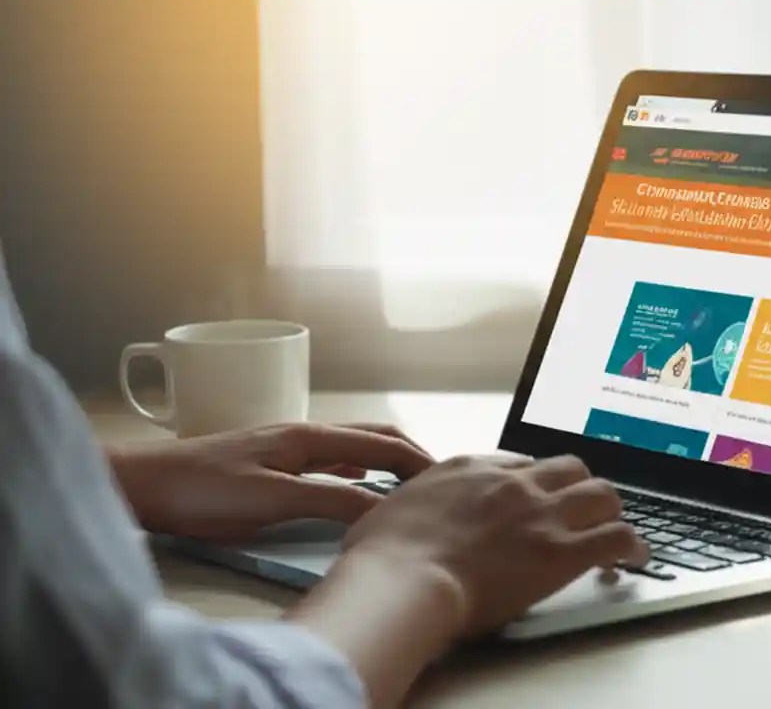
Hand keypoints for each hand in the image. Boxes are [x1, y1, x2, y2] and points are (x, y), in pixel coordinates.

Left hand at [107, 423, 433, 540]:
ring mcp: (289, 449)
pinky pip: (332, 464)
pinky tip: (361, 489)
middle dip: (412, 456)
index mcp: (309, 437)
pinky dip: (360, 473)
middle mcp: (305, 436)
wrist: (144, 485)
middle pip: (374, 438)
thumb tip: (384, 511)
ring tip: (413, 488)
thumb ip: (330, 501)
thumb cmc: (201, 489)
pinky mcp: (274, 467)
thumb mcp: (272, 499)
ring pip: (355, 449)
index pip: (383, 444)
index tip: (449, 484)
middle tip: (443, 483)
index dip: (420, 463)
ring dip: (388, 464)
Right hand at [288, 454, 647, 706]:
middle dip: (579, 487)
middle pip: (569, 468)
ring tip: (613, 528)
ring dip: (609, 511)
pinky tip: (635, 557)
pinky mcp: (563, 551)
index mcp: (471, 468)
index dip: (533, 482)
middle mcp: (514, 483)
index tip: (535, 497)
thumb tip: (410, 512)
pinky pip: (617, 537)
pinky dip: (632, 546)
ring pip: (602, 493)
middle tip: (580, 508)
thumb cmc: (384, 556)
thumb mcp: (389, 509)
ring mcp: (542, 515)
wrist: (403, 580)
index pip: (518, 463)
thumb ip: (414, 504)